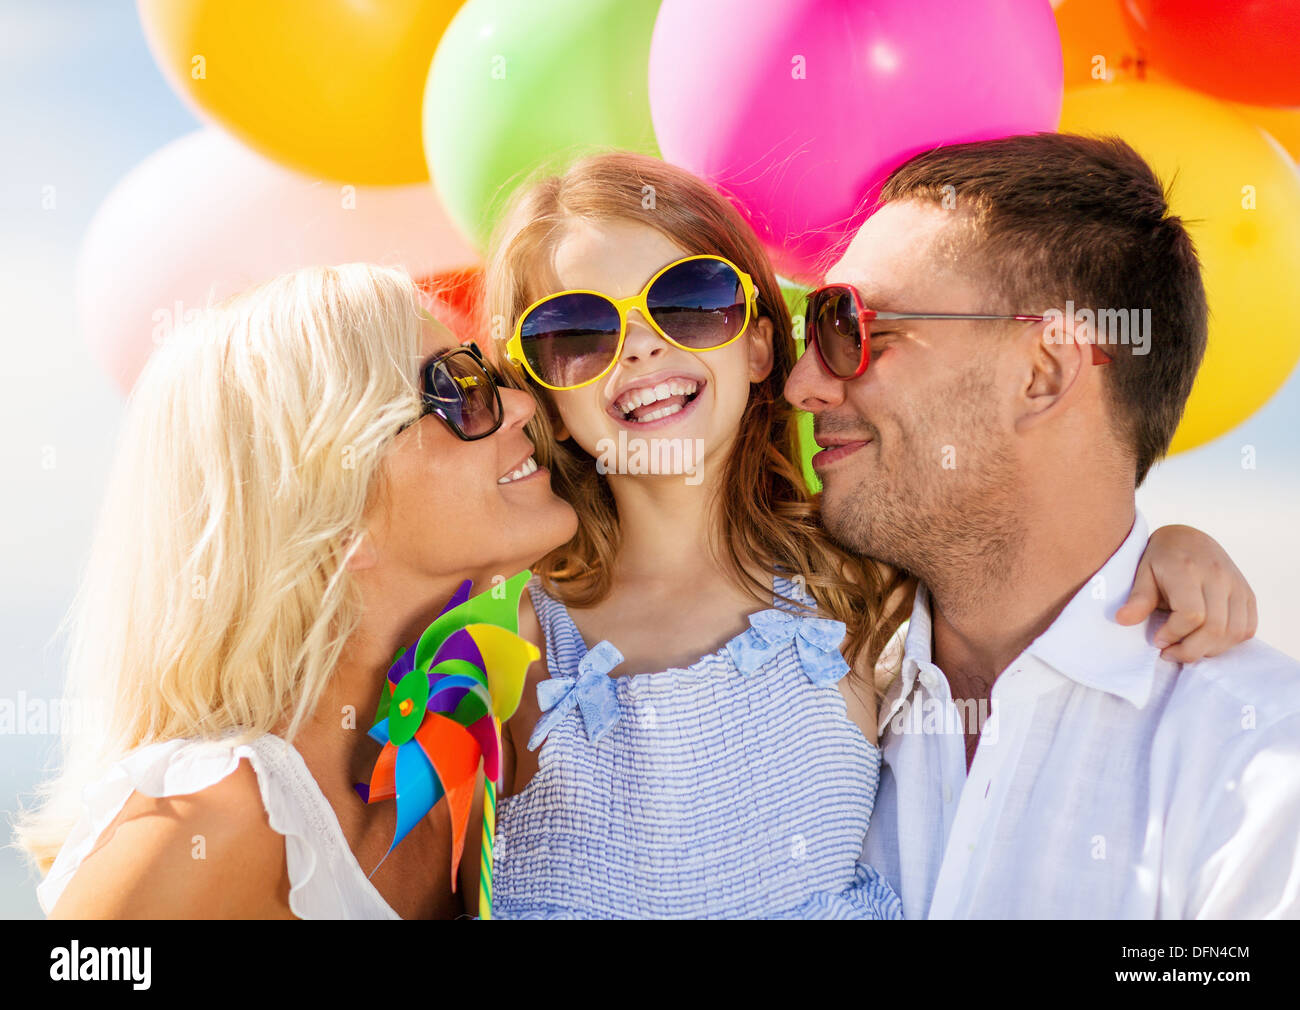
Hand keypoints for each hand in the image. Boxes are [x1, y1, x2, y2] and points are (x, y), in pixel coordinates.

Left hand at [1116, 524, 1256, 662]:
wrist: (1188, 539)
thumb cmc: (1161, 559)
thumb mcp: (1143, 574)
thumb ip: (1138, 599)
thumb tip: (1122, 620)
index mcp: (1189, 570)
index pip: (1192, 615)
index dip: (1174, 635)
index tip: (1158, 640)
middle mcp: (1219, 577)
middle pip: (1215, 628)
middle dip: (1191, 650)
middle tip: (1170, 652)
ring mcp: (1237, 585)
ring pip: (1234, 632)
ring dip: (1210, 649)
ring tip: (1187, 647)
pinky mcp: (1248, 594)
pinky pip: (1247, 628)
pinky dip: (1228, 642)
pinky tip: (1206, 640)